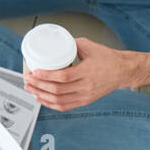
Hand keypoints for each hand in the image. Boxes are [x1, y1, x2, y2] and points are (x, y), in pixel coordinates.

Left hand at [23, 37, 142, 110]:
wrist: (122, 71)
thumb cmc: (108, 58)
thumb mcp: (89, 46)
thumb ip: (71, 44)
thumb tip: (54, 43)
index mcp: (88, 71)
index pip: (63, 76)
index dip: (46, 75)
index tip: (34, 71)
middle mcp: (86, 86)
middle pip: (58, 90)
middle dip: (39, 85)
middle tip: (27, 79)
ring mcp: (86, 96)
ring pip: (59, 100)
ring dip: (41, 95)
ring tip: (30, 89)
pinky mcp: (85, 101)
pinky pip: (65, 106)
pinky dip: (50, 104)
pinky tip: (41, 98)